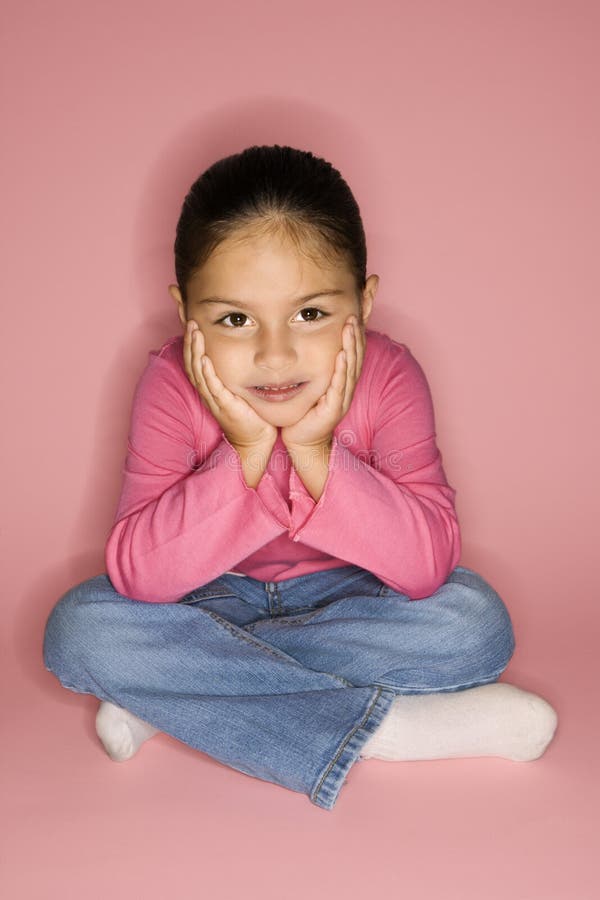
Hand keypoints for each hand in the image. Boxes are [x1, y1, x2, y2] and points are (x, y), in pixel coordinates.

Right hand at [183, 320, 276, 451]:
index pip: (196, 362)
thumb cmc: (251, 416)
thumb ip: (237, 376)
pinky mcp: (224, 407)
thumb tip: (245, 354)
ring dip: (195, 351)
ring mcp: (214, 400)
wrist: (256, 442)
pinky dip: (207, 372)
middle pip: (192, 364)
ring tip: (195, 333)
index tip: (192, 325)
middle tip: (190, 322)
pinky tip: (204, 359)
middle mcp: (208, 393)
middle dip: (190, 342)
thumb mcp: (240, 391)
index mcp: (210, 389)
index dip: (192, 344)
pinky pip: (212, 387)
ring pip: (198, 372)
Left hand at [281, 314, 365, 451]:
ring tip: (350, 329)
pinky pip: (340, 386)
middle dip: (355, 337)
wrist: (302, 442)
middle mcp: (346, 390)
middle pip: (356, 359)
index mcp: (342, 384)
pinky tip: (342, 355)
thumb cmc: (304, 414)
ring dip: (351, 347)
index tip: (351, 318)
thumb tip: (305, 347)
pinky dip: (342, 370)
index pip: (353, 356)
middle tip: (353, 317)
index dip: (354, 338)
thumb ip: (315, 371)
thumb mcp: (312, 387)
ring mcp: (342, 400)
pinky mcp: (334, 409)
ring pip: (350, 369)